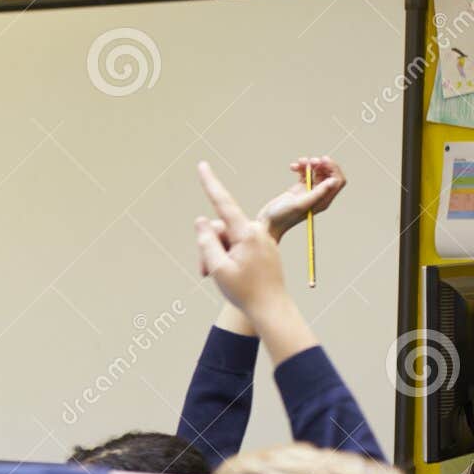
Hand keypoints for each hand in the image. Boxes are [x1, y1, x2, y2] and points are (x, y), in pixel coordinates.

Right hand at [195, 162, 292, 327]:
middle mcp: (257, 232)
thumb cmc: (244, 291)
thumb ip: (207, 241)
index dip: (211, 183)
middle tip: (204, 273)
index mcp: (247, 234)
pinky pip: (239, 246)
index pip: (224, 204)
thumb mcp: (217, 268)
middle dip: (209, 247)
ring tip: (217, 278)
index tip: (202, 165)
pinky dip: (228, 259)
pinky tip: (231, 276)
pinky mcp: (263, 248)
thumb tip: (202, 220)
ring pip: (230, 240)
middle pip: (222, 230)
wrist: (271, 308)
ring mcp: (261, 240)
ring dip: (218, 256)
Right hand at [256, 156, 345, 242]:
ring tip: (300, 162)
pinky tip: (292, 167)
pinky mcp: (299, 188)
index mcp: (323, 201)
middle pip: (328, 174)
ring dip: (310, 164)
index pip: (337, 181)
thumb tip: (334, 181)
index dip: (333, 168)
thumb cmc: (282, 217)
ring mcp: (309, 191)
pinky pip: (305, 173)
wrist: (267, 223)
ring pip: (316, 172)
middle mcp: (318, 195)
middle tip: (311, 161)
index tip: (323, 161)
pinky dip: (301, 168)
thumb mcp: (300, 204)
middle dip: (322, 165)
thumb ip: (318, 193)